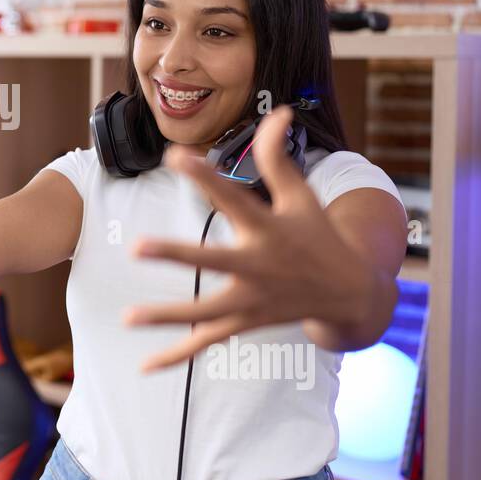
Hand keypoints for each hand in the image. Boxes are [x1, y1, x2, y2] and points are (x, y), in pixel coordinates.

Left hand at [123, 105, 384, 372]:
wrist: (352, 294)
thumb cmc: (318, 236)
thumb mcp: (303, 196)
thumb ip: (279, 157)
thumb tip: (283, 110)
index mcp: (269, 229)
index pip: (233, 197)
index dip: (205, 176)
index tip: (176, 155)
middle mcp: (258, 267)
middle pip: (212, 260)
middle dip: (177, 255)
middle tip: (138, 246)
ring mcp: (251, 300)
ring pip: (203, 312)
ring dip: (167, 316)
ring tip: (128, 317)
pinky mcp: (244, 323)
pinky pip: (206, 343)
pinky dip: (176, 356)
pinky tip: (145, 368)